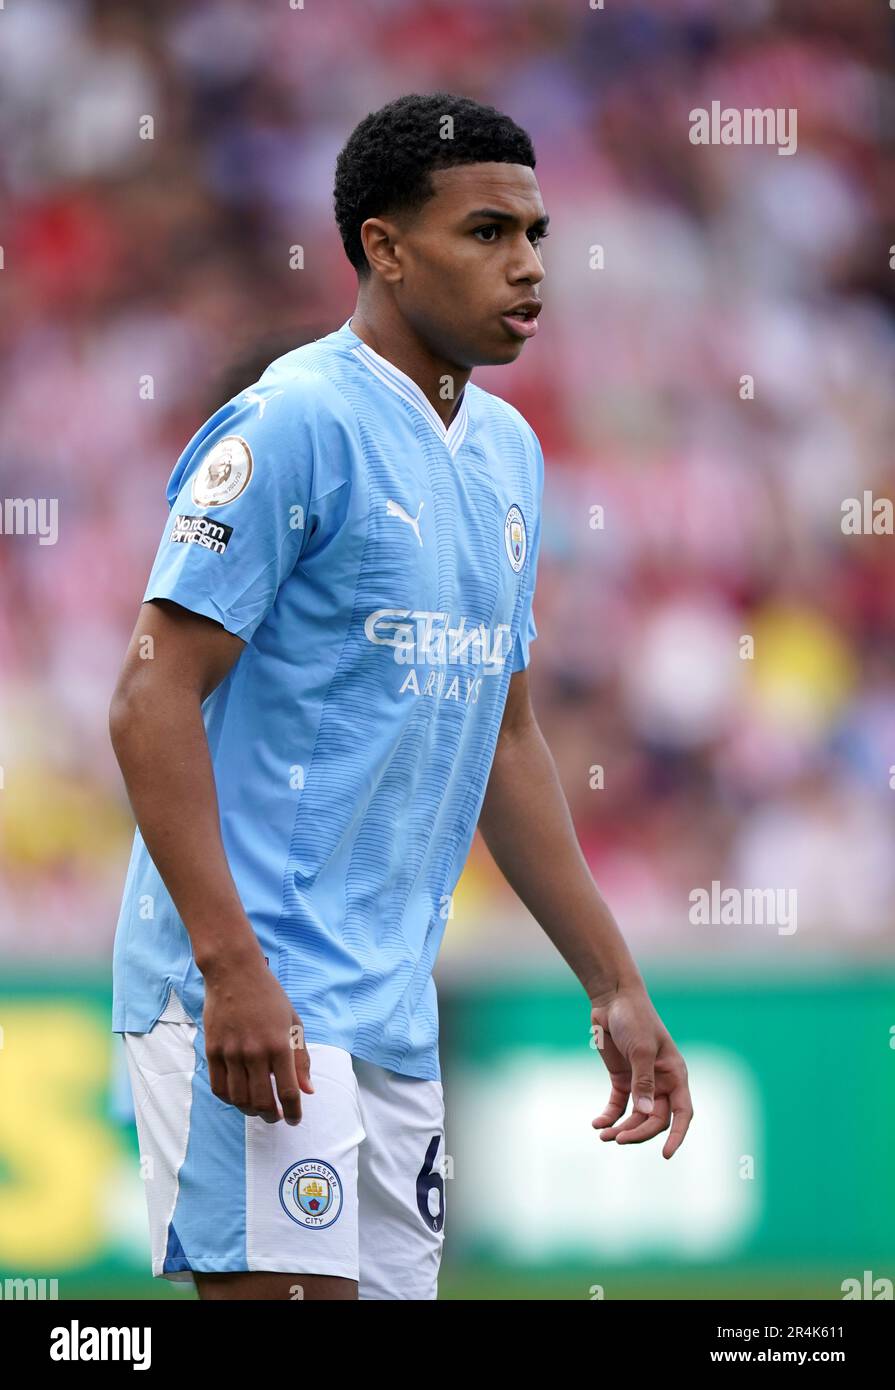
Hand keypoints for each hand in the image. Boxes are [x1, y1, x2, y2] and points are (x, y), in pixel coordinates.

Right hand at [202, 951, 313, 1124]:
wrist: (234, 973)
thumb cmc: (269, 996)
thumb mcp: (293, 1023)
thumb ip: (301, 1058)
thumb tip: (307, 1090)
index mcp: (279, 1045)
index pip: (288, 1092)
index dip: (293, 1112)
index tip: (295, 1120)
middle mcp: (255, 1052)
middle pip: (262, 1101)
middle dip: (272, 1116)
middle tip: (276, 1117)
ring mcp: (231, 1052)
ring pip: (239, 1099)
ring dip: (250, 1111)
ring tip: (258, 1109)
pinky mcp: (213, 1050)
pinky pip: (219, 1087)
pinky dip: (230, 1099)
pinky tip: (238, 1097)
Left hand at [589, 984, 692, 1157]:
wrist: (613, 999)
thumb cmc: (634, 1019)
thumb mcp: (641, 1049)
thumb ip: (643, 1082)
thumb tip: (646, 1114)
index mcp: (675, 1075)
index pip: (682, 1113)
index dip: (677, 1136)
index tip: (666, 1154)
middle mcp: (661, 1082)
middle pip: (656, 1119)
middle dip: (639, 1132)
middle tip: (618, 1139)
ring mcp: (641, 1082)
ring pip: (636, 1116)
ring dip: (622, 1128)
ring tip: (604, 1135)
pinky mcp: (622, 1079)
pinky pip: (618, 1105)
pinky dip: (610, 1116)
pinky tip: (597, 1124)